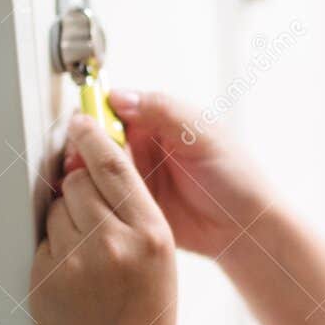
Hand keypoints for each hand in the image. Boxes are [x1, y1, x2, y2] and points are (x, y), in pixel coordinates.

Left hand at [31, 114, 177, 324]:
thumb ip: (133, 208)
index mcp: (151, 234)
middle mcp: (113, 244)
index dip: (92, 136)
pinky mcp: (45, 277)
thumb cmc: (147, 316)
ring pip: (56, 207)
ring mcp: (75, 262)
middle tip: (89, 207)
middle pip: (79, 180)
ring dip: (66, 216)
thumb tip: (95, 164)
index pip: (113, 165)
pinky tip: (73, 272)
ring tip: (86, 250)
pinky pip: (43, 239)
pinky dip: (54, 246)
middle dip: (79, 185)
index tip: (80, 122)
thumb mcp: (160, 256)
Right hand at [60, 90, 273, 259]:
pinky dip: (92, 197)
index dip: (95, 115)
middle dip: (84, 146)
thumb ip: (163, 111)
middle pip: (99, 138)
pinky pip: (104, 197)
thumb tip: (119, 96)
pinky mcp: (133, 205)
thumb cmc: (237, 177)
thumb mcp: (204, 135)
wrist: (246, 228)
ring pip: (96, 168)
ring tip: (80, 178)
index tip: (82, 126)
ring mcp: (136, 177)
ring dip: (84, 172)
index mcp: (159, 120)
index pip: (115, 108)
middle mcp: (144, 146)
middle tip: (78, 157)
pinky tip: (86, 200)